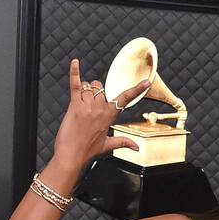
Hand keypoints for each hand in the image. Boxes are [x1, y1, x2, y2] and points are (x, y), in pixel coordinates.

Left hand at [52, 59, 150, 173]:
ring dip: (85, 92)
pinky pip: (75, 84)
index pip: (125, 99)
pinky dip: (74, 72)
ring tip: (80, 106)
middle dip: (95, 92)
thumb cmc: (88, 152)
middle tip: (88, 107)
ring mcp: (87, 106)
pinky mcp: (74, 105)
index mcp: (109, 116)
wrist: (72, 157)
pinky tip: (74, 62)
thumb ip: (123, 142)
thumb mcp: (108, 146)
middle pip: (100, 87)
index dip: (137, 90)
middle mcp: (100, 108)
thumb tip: (137, 148)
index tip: (146, 82)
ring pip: (89, 87)